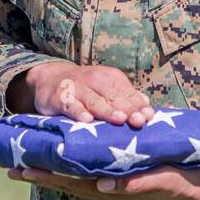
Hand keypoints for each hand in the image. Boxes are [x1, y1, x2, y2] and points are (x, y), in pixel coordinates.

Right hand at [7, 61, 154, 128]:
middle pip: (114, 97)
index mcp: (110, 78)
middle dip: (127, 109)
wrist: (51, 78)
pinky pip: (70, 106)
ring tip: (119, 120)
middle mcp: (95, 80)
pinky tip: (86, 120)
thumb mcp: (107, 88)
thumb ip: (127, 98)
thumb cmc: (86, 88)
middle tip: (138, 121)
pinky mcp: (60, 98)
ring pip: (94, 101)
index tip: (148, 117)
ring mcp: (77, 89)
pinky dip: (78, 112)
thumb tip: (148, 108)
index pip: (128, 93)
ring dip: (107, 111)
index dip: (138, 105)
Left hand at [7, 165, 199, 199]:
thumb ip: (134, 184)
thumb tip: (103, 184)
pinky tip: (65, 158)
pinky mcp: (126, 180)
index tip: (20, 166)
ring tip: (28, 161)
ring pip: (77, 177)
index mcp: (115, 189)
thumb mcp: (162, 183)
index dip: (46, 173)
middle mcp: (110, 190)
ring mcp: (117, 186)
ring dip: (52, 169)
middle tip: (10, 163)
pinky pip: (92, 172)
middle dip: (39, 171)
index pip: (72, 181)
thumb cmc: (186, 185)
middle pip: (67, 180)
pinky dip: (74, 165)